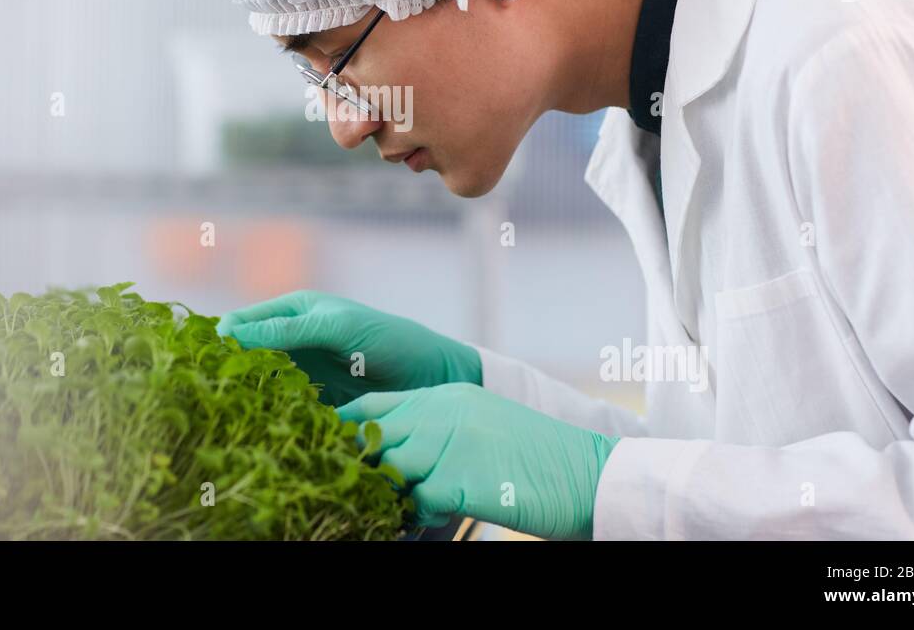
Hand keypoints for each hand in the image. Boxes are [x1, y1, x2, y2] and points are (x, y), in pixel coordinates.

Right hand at [215, 290, 481, 406]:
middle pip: (245, 355)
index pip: (242, 322)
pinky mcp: (313, 400)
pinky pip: (283, 407)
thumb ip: (289, 332)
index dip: (221, 339)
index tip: (203, 362)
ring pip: (260, 383)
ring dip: (247, 397)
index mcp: (293, 310)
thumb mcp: (338, 329)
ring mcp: (302, 371)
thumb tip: (230, 333)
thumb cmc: (389, 339)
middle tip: (208, 394)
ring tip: (229, 415)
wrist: (431, 375)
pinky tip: (261, 427)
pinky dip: (271, 415)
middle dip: (228, 372)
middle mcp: (292, 339)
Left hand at [337, 383, 618, 538]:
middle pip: (372, 438)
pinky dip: (421, 517)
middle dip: (360, 469)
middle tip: (357, 495)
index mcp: (444, 397)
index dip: (344, 431)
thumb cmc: (535, 459)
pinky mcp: (463, 477)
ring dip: (392, 497)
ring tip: (407, 510)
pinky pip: (418, 502)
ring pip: (389, 471)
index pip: (372, 406)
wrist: (590, 472)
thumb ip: (434, 432)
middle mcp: (442, 411)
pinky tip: (437, 517)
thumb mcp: (479, 427)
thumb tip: (386, 460)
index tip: (323, 452)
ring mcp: (452, 441)